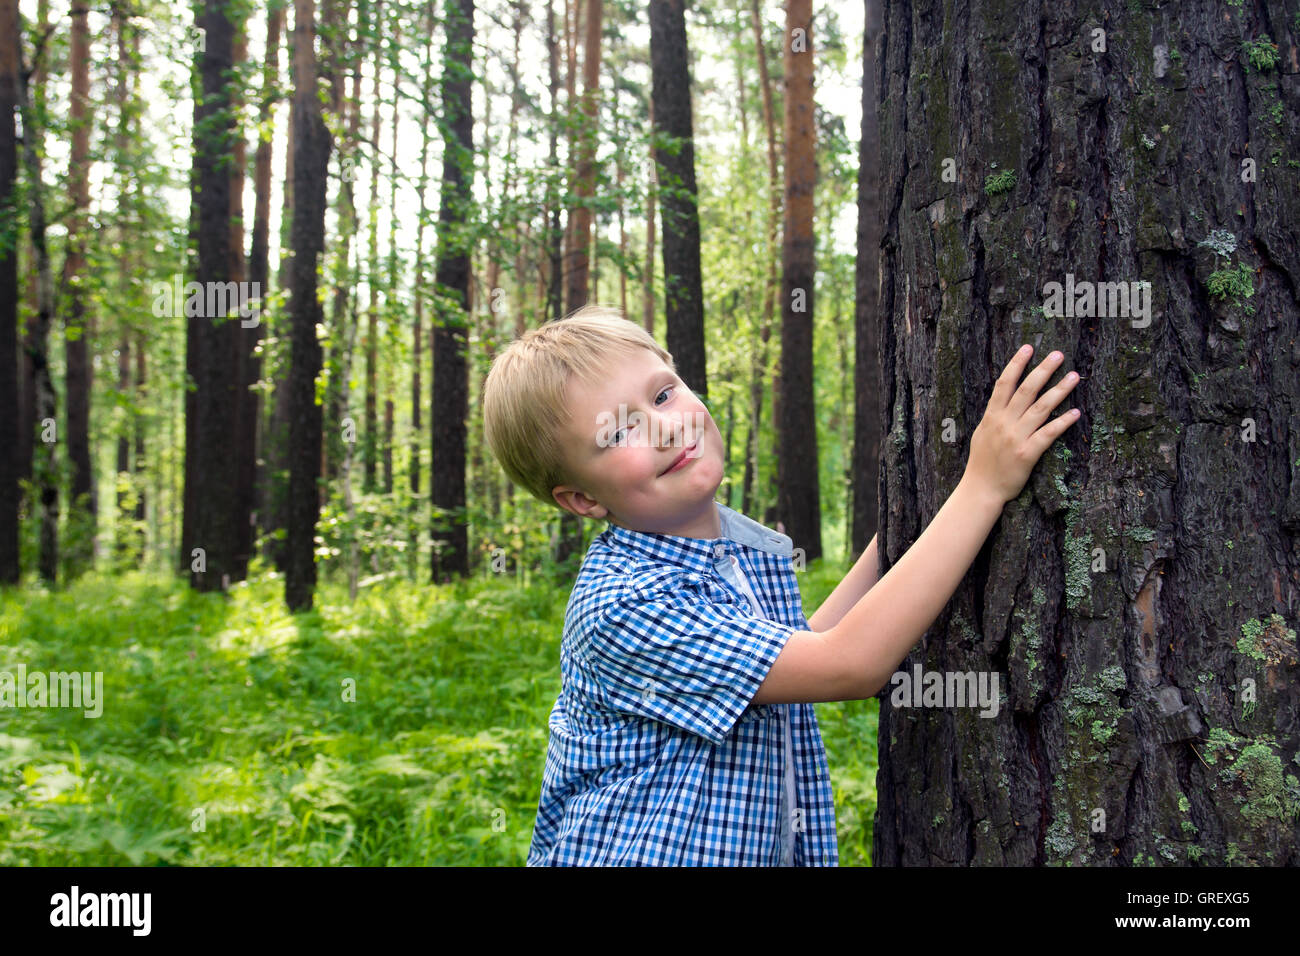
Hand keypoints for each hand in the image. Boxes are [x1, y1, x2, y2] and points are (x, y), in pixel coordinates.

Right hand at [964, 344, 1080, 504]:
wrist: (981, 489)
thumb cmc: (982, 463)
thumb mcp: (982, 433)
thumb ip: (994, 414)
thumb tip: (1003, 395)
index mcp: (992, 416)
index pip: (1004, 383)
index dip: (1016, 364)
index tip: (1028, 348)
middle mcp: (1004, 423)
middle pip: (1026, 390)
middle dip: (1043, 370)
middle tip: (1058, 355)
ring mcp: (1016, 437)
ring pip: (1041, 408)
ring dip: (1059, 391)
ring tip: (1074, 376)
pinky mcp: (1028, 453)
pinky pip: (1049, 434)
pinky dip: (1063, 422)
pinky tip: (1076, 413)